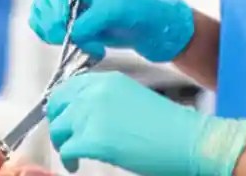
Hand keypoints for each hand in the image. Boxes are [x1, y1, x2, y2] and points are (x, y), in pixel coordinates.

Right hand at [29, 0, 194, 61]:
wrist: (151, 27)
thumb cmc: (137, 8)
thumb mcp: (112, 12)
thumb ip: (88, 23)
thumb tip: (70, 36)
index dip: (53, 0)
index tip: (62, 21)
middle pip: (42, 2)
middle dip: (52, 23)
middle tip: (67, 39)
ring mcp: (65, 6)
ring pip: (41, 20)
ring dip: (56, 36)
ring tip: (86, 44)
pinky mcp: (67, 25)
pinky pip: (48, 33)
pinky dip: (61, 43)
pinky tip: (89, 47)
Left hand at [47, 71, 245, 175]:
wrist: (189, 141)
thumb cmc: (169, 127)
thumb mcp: (131, 100)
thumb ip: (105, 101)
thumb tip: (84, 115)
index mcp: (107, 80)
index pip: (67, 87)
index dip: (61, 105)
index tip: (62, 117)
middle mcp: (96, 92)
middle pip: (56, 105)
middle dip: (57, 122)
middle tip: (64, 137)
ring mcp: (92, 114)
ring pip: (58, 129)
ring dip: (62, 143)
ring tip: (73, 155)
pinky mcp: (93, 139)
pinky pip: (67, 150)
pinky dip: (69, 159)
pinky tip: (76, 165)